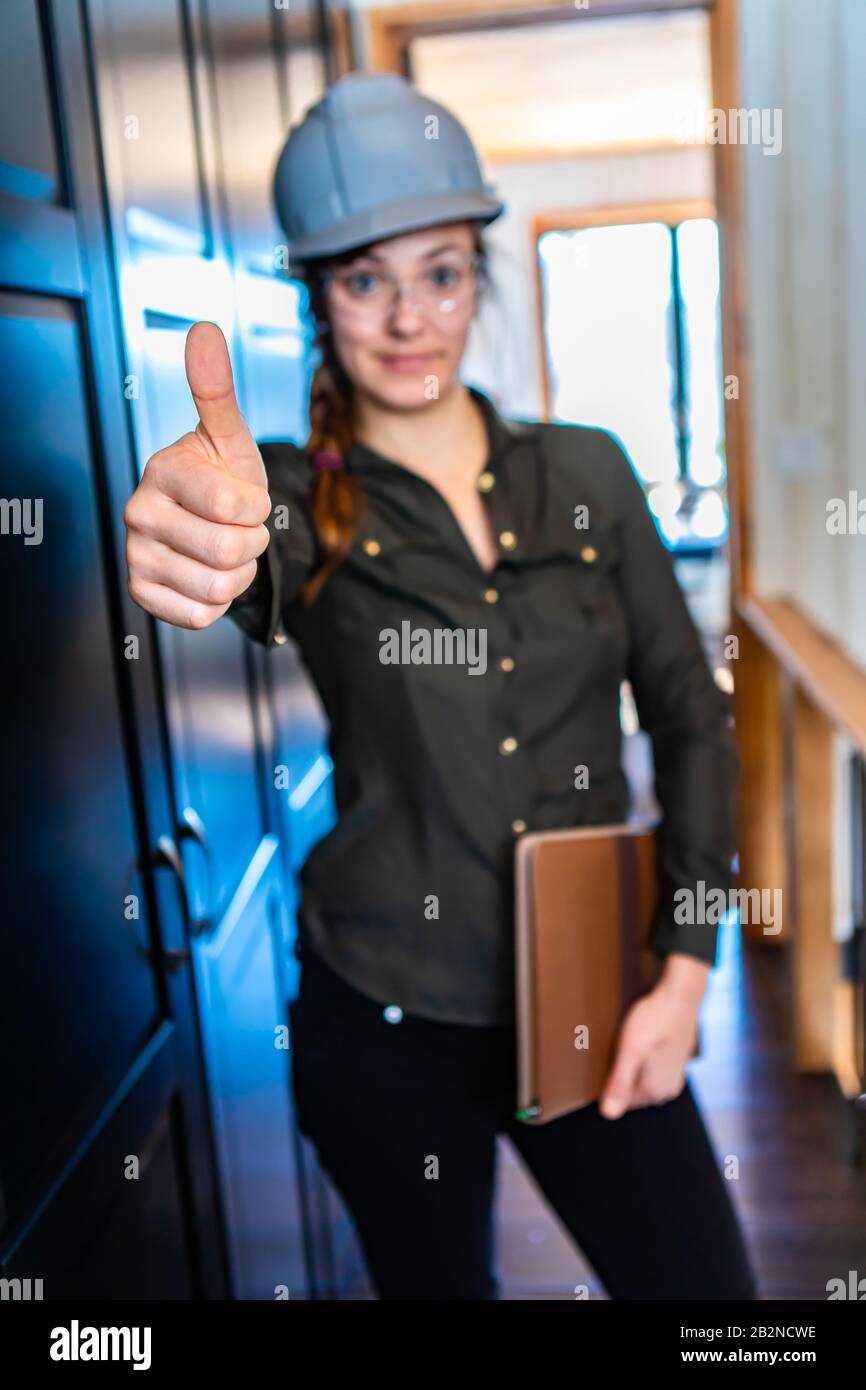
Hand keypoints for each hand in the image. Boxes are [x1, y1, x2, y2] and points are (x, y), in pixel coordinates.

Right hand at [124, 321, 271, 629]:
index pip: (236, 507)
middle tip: (238, 528)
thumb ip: (217, 390)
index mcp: (163, 469)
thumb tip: (203, 329)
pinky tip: (206, 573)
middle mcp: (138, 512)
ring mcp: (136, 554)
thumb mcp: (231, 438)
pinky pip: (201, 614)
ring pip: (218, 587)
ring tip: (225, 550)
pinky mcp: (142, 593)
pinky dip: (218, 601)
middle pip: (228, 550)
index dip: (257, 508)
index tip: (245, 497)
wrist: (209, 522)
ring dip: (238, 573)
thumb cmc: (222, 477)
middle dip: (252, 544)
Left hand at [598, 956, 708, 1118]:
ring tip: (626, 1043)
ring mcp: (674, 1076)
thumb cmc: (654, 1019)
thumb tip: (608, 1113)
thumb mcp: (630, 1050)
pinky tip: (640, 1042)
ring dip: (630, 1066)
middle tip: (614, 1049)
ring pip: (641, 1080)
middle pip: (631, 1092)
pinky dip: (642, 1060)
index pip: (619, 1102)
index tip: (604, 1059)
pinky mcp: (676, 1062)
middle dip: (619, 1075)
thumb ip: (619, 1083)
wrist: (681, 996)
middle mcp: (667, 1090)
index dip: (607, 1082)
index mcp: (654, 1091)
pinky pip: (651, 1070)